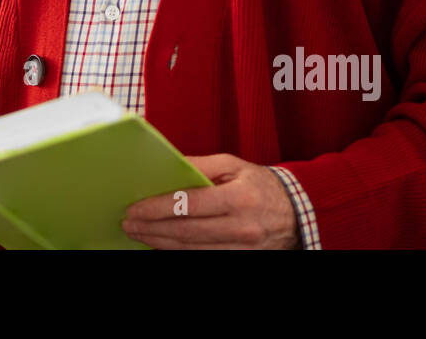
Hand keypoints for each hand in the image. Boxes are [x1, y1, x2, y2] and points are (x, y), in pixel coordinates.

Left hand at [122, 155, 300, 248]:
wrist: (297, 212)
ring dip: (159, 243)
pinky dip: (178, 252)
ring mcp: (241, 249)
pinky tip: (160, 244)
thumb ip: (200, 164)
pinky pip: (202, 257)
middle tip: (128, 223)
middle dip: (151, 228)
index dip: (157, 207)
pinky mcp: (240, 260)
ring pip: (190, 249)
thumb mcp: (234, 165)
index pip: (189, 204)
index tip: (134, 208)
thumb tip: (168, 166)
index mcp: (238, 197)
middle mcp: (240, 227)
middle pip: (185, 231)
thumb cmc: (260, 185)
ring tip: (138, 234)